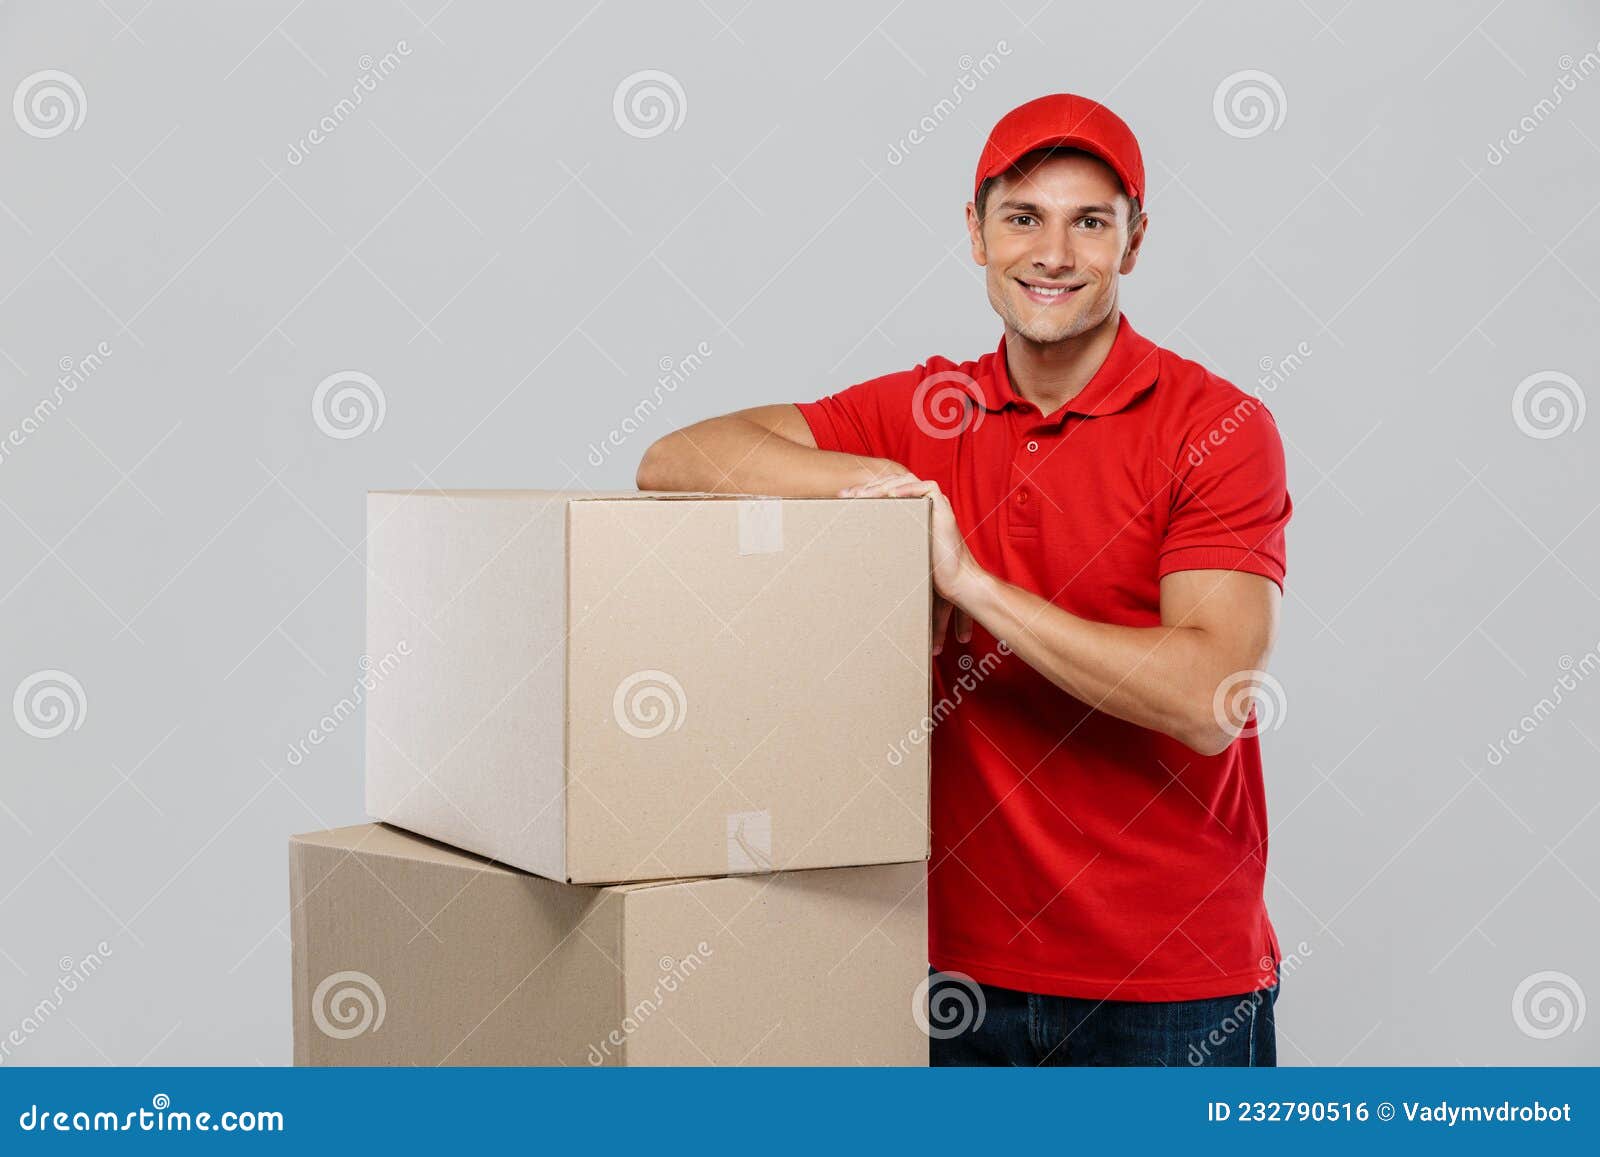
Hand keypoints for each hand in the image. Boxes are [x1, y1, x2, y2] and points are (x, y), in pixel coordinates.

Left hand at [837, 472, 984, 654]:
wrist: (956, 582)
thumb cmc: (930, 571)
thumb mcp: (900, 552)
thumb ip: (885, 540)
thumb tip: (854, 543)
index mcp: (913, 510)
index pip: (886, 492)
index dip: (865, 492)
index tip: (844, 499)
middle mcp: (925, 504)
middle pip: (894, 483)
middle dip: (868, 487)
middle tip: (846, 496)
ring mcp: (936, 505)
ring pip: (907, 480)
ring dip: (883, 485)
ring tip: (863, 495)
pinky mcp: (945, 511)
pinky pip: (928, 488)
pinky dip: (909, 489)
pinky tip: (890, 495)